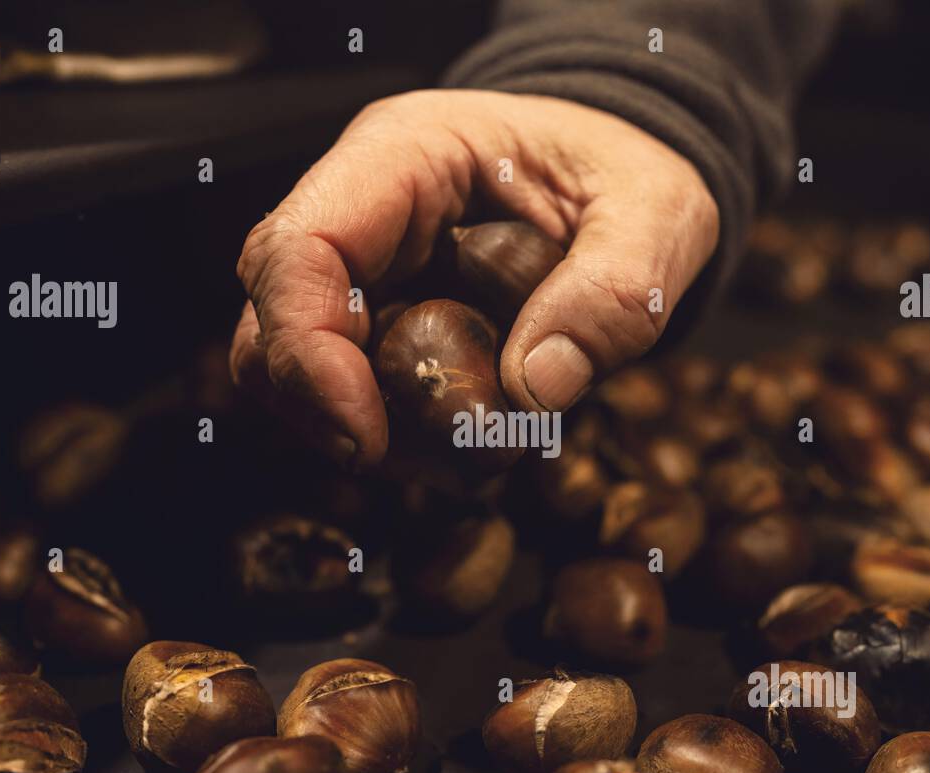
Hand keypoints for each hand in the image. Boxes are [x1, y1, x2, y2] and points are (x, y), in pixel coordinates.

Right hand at [230, 89, 718, 467]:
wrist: (621, 184)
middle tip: (413, 459)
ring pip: (294, 368)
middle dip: (326, 406)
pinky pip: (347, 389)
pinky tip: (462, 440)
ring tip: (464, 449)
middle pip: (271, 318)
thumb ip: (612, 294)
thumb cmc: (630, 177)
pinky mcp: (378, 320)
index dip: (308, 350)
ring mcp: (363, 269)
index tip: (365, 437)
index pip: (299, 248)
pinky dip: (393, 434)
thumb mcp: (659, 215)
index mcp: (406, 155)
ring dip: (363, 430)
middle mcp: (361, 210)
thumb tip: (534, 388)